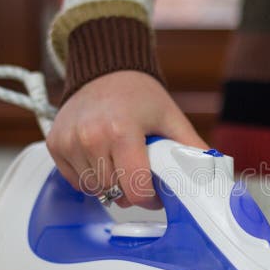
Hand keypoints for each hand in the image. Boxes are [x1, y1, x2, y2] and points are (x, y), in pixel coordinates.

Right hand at [46, 70, 207, 208]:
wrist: (104, 70)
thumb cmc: (138, 94)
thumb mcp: (171, 117)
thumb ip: (192, 147)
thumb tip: (213, 173)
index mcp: (122, 130)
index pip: (134, 187)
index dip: (149, 199)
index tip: (155, 194)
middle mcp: (90, 136)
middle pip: (114, 191)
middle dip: (130, 191)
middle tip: (140, 174)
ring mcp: (69, 141)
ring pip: (94, 189)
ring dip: (110, 184)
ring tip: (120, 162)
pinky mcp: (55, 144)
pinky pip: (76, 181)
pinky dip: (90, 177)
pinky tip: (102, 158)